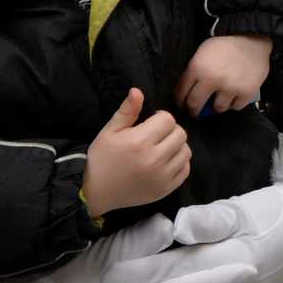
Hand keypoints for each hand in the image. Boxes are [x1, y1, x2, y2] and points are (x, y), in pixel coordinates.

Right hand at [83, 88, 189, 216]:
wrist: (96, 191)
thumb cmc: (102, 158)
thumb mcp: (109, 131)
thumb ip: (127, 111)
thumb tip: (137, 91)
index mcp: (139, 142)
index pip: (167, 119)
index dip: (159, 117)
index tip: (150, 123)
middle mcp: (154, 159)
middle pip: (180, 134)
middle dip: (169, 130)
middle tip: (156, 135)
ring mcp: (162, 176)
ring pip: (186, 151)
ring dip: (176, 146)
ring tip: (161, 148)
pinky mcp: (166, 189)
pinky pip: (185, 169)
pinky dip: (179, 163)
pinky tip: (165, 161)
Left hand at [178, 35, 271, 114]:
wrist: (251, 38)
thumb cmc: (224, 44)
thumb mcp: (202, 52)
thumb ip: (194, 71)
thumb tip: (187, 91)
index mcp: (198, 68)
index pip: (181, 93)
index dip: (180, 101)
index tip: (183, 104)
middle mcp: (213, 80)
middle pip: (195, 105)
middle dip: (193, 110)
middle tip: (195, 111)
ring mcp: (231, 87)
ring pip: (218, 108)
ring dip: (217, 105)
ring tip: (219, 98)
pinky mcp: (247, 92)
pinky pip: (236, 106)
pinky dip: (234, 102)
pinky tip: (234, 95)